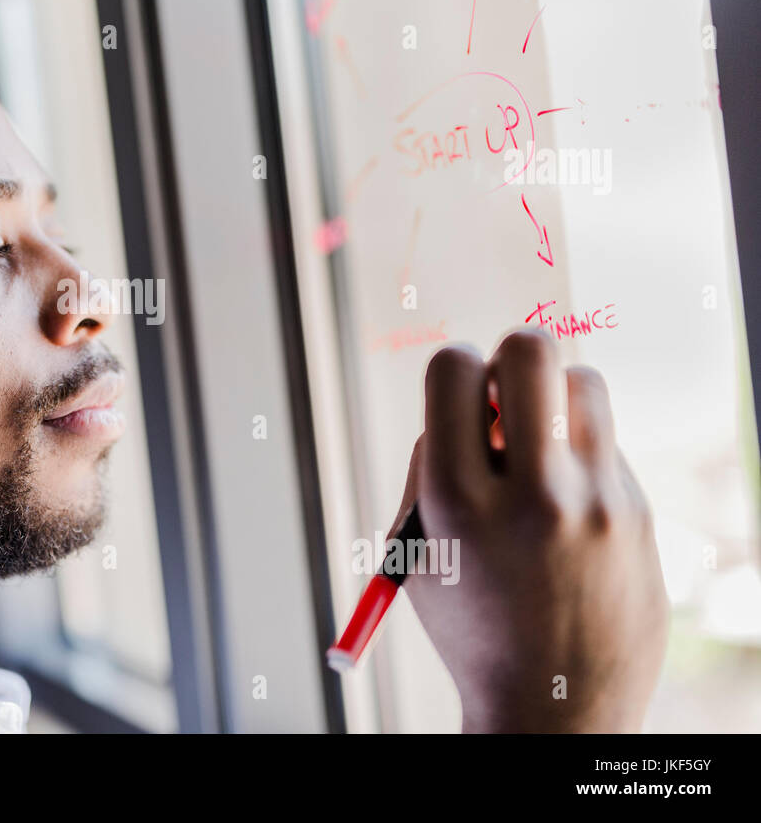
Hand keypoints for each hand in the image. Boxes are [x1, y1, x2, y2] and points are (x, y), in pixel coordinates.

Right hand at [392, 329, 668, 731]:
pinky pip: (607, 445)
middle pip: (530, 352)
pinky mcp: (638, 516)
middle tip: (504, 395)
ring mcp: (595, 503)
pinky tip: (570, 508)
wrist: (554, 708)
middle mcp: (532, 493)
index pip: (452, 368)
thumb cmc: (471, 621)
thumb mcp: (422, 547)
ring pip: (584, 383)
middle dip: (508, 357)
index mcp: (457, 501)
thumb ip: (434, 464)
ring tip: (541, 446)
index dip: (450, 368)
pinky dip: (582, 456)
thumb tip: (471, 391)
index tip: (456, 393)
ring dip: (554, 398)